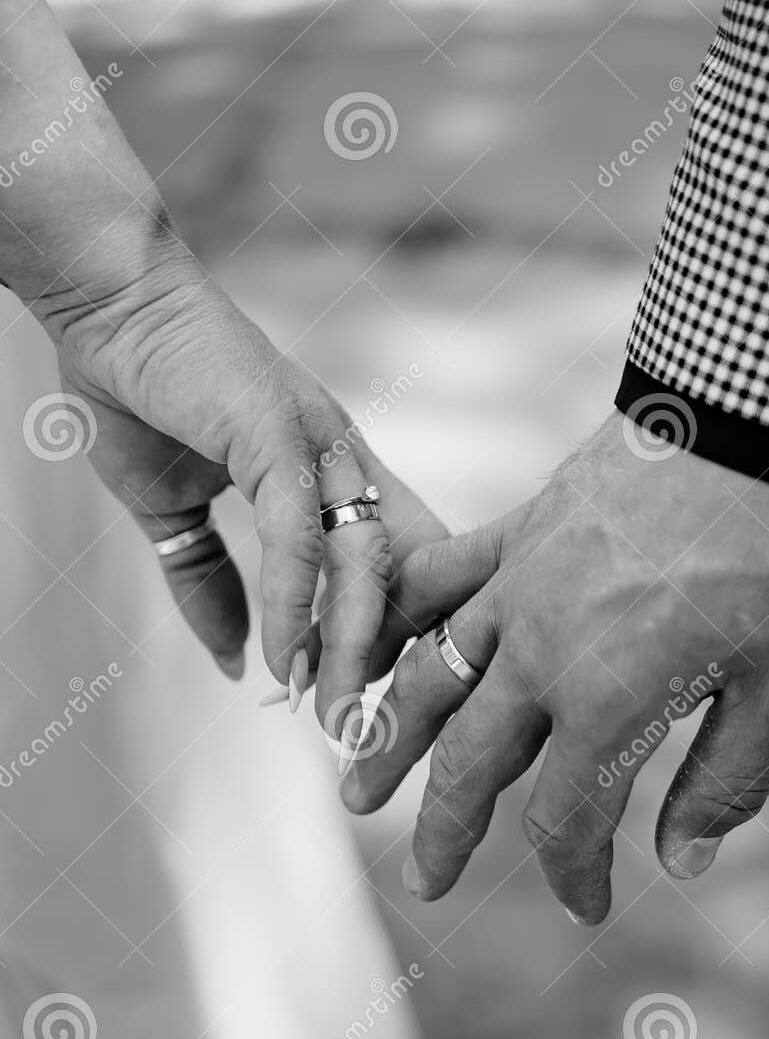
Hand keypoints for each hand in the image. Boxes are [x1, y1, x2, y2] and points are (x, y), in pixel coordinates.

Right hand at [53, 261, 444, 719]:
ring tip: (333, 716)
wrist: (104, 303)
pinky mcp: (279, 432)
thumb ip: (207, 581)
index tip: (367, 702)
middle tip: (365, 734)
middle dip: (385, 660)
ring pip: (360, 562)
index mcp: (329, 473)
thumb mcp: (171, 510)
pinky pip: (297, 537)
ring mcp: (319, 442)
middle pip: (394, 573)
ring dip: (347, 648)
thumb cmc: (140, 391)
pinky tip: (286, 658)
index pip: (389, 564)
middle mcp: (343, 459)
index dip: (388, 633)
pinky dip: (295, 603)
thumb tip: (238, 661)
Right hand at [341, 412, 768, 922]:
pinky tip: (372, 645)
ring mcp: (514, 590)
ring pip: (427, 681)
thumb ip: (725, 781)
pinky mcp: (513, 531)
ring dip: (388, 742)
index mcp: (607, 703)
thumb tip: (679, 864)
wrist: (745, 427)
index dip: (573, 875)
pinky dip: (398, 617)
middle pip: (468, 765)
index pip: (566, 820)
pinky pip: (436, 580)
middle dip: (443, 832)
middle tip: (423, 880)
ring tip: (355, 783)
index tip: (588, 905)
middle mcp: (540, 656)